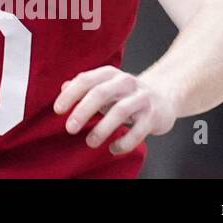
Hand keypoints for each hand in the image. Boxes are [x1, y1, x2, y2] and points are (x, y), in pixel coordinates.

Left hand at [53, 65, 176, 154]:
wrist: (164, 97)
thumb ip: (84, 87)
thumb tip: (63, 88)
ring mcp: (141, 98)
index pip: (86, 80)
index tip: (58, 110)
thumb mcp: (104, 87)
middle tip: (70, 128)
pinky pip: (138, 131)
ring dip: (102, 128)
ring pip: (120, 111)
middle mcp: (126, 82)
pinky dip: (124, 142)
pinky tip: (113, 148)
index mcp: (109, 74)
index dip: (71, 95)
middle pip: (100, 93)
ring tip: (90, 142)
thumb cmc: (125, 94)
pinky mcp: (154, 116)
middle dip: (83, 111)